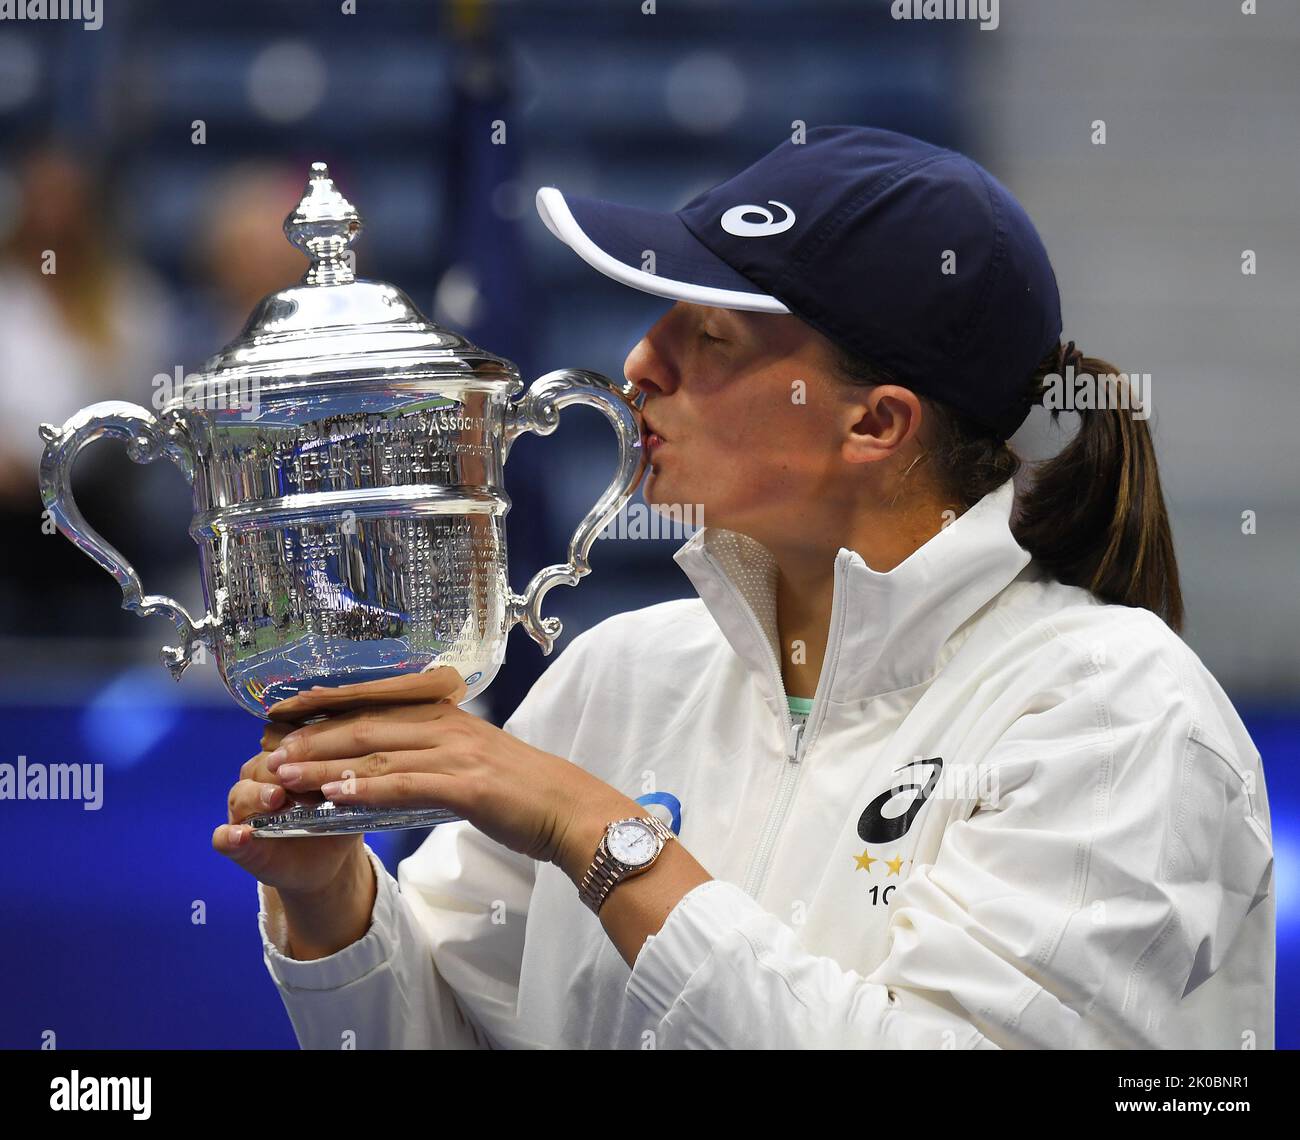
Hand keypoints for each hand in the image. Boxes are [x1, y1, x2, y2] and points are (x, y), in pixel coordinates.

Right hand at [212, 717, 363, 895]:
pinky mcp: (236, 841)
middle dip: (280, 770)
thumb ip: (351, 781)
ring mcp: (245, 809)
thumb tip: (365, 767)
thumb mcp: (350, 798)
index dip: (301, 745)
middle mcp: (261, 779)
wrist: (329, 862)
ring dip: (257, 796)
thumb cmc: (339, 820)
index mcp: (287, 761)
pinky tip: (240, 836)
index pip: (288, 742)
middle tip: (297, 776)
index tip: (318, 751)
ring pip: (242, 793)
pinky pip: (222, 836)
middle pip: (262, 765)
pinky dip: (229, 836)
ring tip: (275, 800)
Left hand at [261, 667, 636, 866]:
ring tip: (285, 774)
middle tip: (272, 749)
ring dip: (326, 764)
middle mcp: (448, 726)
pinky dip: (367, 788)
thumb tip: (393, 764)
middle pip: (367, 726)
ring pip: (378, 753)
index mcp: (447, 716)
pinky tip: (334, 795)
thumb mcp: (473, 762)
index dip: (328, 712)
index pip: (375, 707)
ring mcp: (458, 754)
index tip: (287, 719)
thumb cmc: (523, 792)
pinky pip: (407, 785)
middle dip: (314, 737)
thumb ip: (434, 756)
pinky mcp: (467, 786)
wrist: (571, 811)